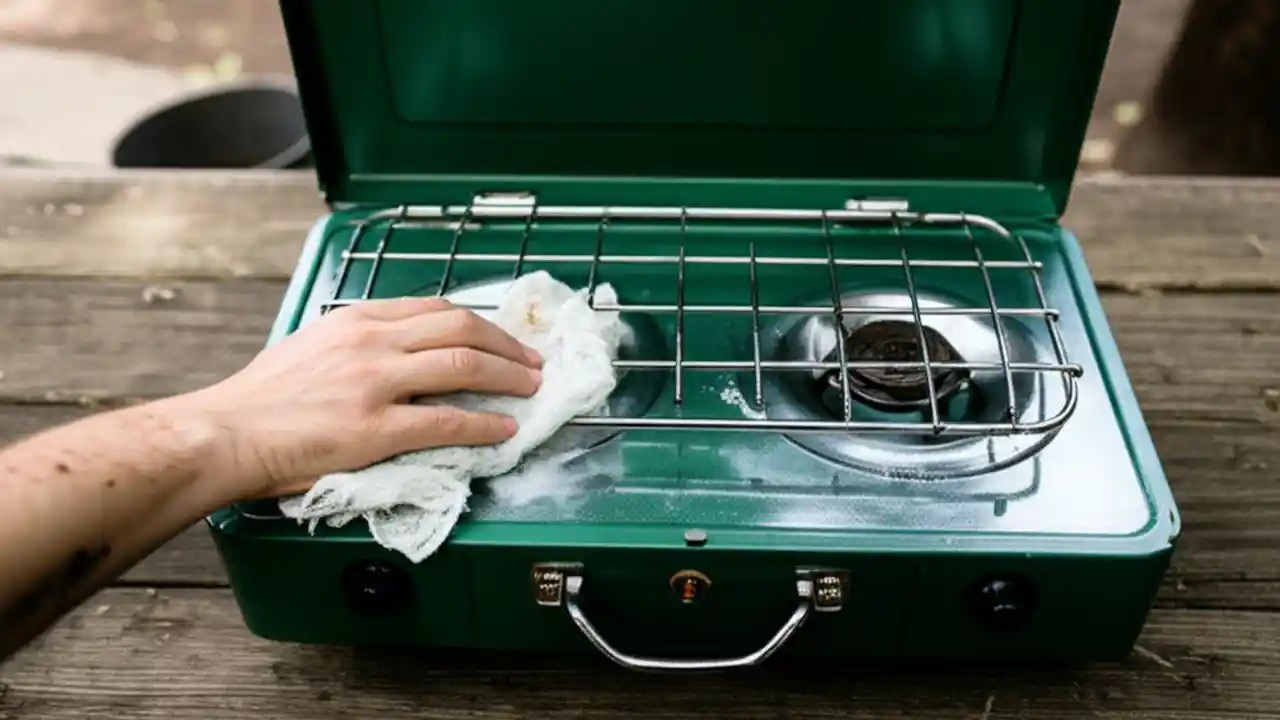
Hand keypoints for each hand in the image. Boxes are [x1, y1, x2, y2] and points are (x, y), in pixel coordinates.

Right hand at [181, 297, 543, 500]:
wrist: (225, 431)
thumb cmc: (261, 399)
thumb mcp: (312, 346)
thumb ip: (356, 344)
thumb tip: (399, 356)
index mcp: (357, 319)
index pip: (435, 308)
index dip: (479, 322)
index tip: (501, 336)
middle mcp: (372, 341)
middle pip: (460, 328)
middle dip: (506, 344)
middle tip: (532, 361)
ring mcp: (376, 383)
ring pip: (463, 365)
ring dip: (507, 377)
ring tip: (530, 389)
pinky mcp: (375, 427)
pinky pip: (445, 421)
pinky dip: (483, 425)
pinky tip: (501, 431)